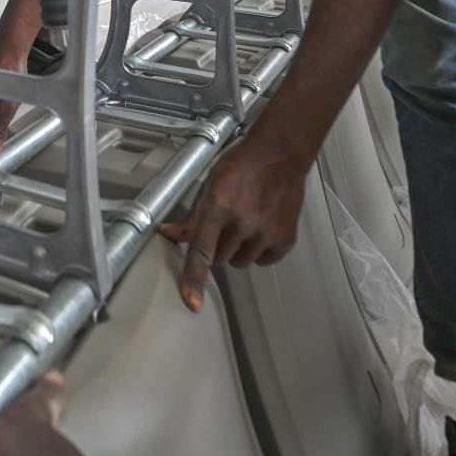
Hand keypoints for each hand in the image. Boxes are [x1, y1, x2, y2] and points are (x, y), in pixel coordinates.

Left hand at [159, 134, 308, 310]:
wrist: (279, 154)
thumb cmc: (244, 164)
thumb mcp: (209, 185)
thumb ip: (191, 217)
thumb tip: (171, 234)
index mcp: (219, 206)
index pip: (201, 252)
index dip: (194, 279)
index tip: (192, 301)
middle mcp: (243, 221)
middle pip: (219, 260)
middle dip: (217, 248)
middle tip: (224, 225)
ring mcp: (266, 231)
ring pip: (241, 263)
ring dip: (238, 251)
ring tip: (244, 222)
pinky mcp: (284, 238)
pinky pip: (264, 261)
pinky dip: (259, 251)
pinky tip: (260, 227)